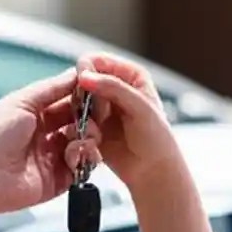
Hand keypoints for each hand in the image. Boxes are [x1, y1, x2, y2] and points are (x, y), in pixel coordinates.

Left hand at [0, 69, 103, 214]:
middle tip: (93, 116)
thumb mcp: (22, 102)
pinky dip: (84, 157)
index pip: (67, 101)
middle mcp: (45, 135)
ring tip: (81, 137)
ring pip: (85, 143)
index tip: (97, 91)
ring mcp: (52, 157)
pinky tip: (75, 153)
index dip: (83, 97)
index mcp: (34, 114)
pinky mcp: (59, 180)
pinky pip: (82, 166)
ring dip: (89, 137)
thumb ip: (51, 88)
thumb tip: (75, 74)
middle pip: (80, 122)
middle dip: (90, 117)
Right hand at [72, 53, 183, 190]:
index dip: (87, 69)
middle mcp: (114, 88)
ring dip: (83, 116)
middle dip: (85, 98)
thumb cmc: (156, 139)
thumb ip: (113, 88)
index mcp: (130, 75)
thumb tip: (85, 76)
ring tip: (99, 131)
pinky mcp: (91, 125)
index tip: (83, 82)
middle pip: (83, 81)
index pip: (98, 60)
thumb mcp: (140, 108)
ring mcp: (101, 107)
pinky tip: (95, 139)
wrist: (152, 171)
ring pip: (76, 101)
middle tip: (99, 116)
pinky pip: (75, 120)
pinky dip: (80, 129)